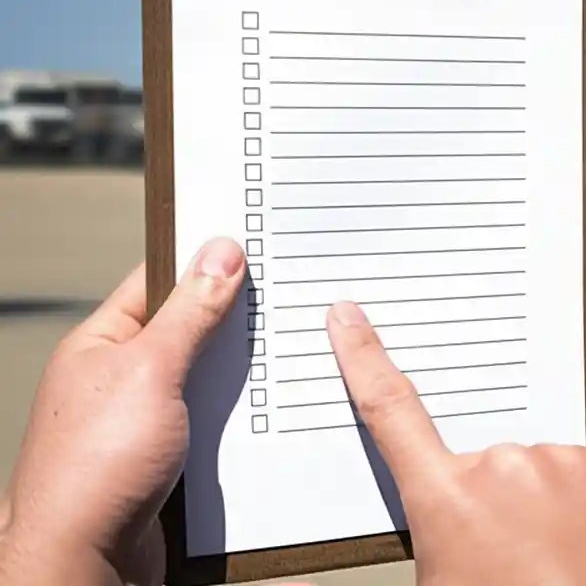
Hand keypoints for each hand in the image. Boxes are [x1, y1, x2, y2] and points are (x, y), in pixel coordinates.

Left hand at [0, 238, 275, 584]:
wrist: (85, 559)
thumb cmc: (93, 466)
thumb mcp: (151, 369)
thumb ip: (191, 312)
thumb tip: (220, 253)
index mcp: (102, 342)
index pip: (159, 279)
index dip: (206, 260)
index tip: (255, 247)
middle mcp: (120, 378)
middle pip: (191, 331)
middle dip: (235, 323)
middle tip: (282, 306)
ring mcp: (143, 420)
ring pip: (208, 381)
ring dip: (242, 379)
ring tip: (280, 365)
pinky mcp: (166, 459)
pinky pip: (214, 425)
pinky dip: (240, 421)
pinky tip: (265, 418)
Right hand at [326, 301, 585, 585]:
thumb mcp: (445, 585)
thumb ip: (439, 537)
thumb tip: (454, 520)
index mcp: (450, 499)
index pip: (392, 413)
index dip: (364, 360)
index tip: (348, 318)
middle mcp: (510, 467)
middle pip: (491, 472)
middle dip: (499, 508)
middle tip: (517, 564)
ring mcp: (575, 465)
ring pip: (550, 478)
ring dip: (553, 512)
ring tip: (565, 567)